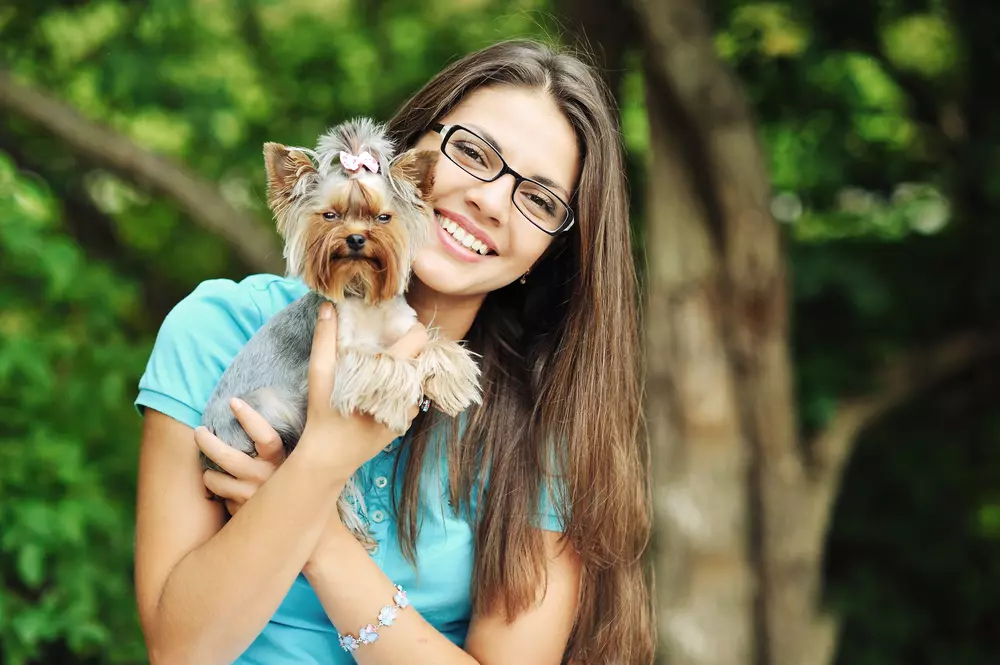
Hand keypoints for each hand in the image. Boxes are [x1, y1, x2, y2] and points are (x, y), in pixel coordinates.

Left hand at [195, 400, 285, 516]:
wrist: (292, 519)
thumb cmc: (286, 481)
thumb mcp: (287, 460)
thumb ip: (272, 444)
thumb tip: (247, 410)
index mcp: (280, 460)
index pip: (265, 436)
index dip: (249, 417)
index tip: (233, 401)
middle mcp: (266, 479)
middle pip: (226, 457)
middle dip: (206, 441)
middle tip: (199, 431)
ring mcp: (251, 498)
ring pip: (214, 479)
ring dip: (209, 474)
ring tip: (214, 471)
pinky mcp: (240, 513)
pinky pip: (220, 498)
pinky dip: (223, 494)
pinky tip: (233, 494)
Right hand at [297, 301, 428, 480]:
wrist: (329, 458)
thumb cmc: (324, 413)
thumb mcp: (320, 374)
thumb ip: (325, 338)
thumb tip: (328, 307)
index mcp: (390, 375)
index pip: (419, 340)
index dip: (414, 329)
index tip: (399, 328)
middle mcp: (406, 393)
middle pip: (420, 359)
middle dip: (409, 350)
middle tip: (389, 347)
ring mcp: (408, 412)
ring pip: (417, 380)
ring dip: (406, 373)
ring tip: (385, 370)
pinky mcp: (404, 425)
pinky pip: (411, 400)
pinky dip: (402, 392)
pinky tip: (382, 392)